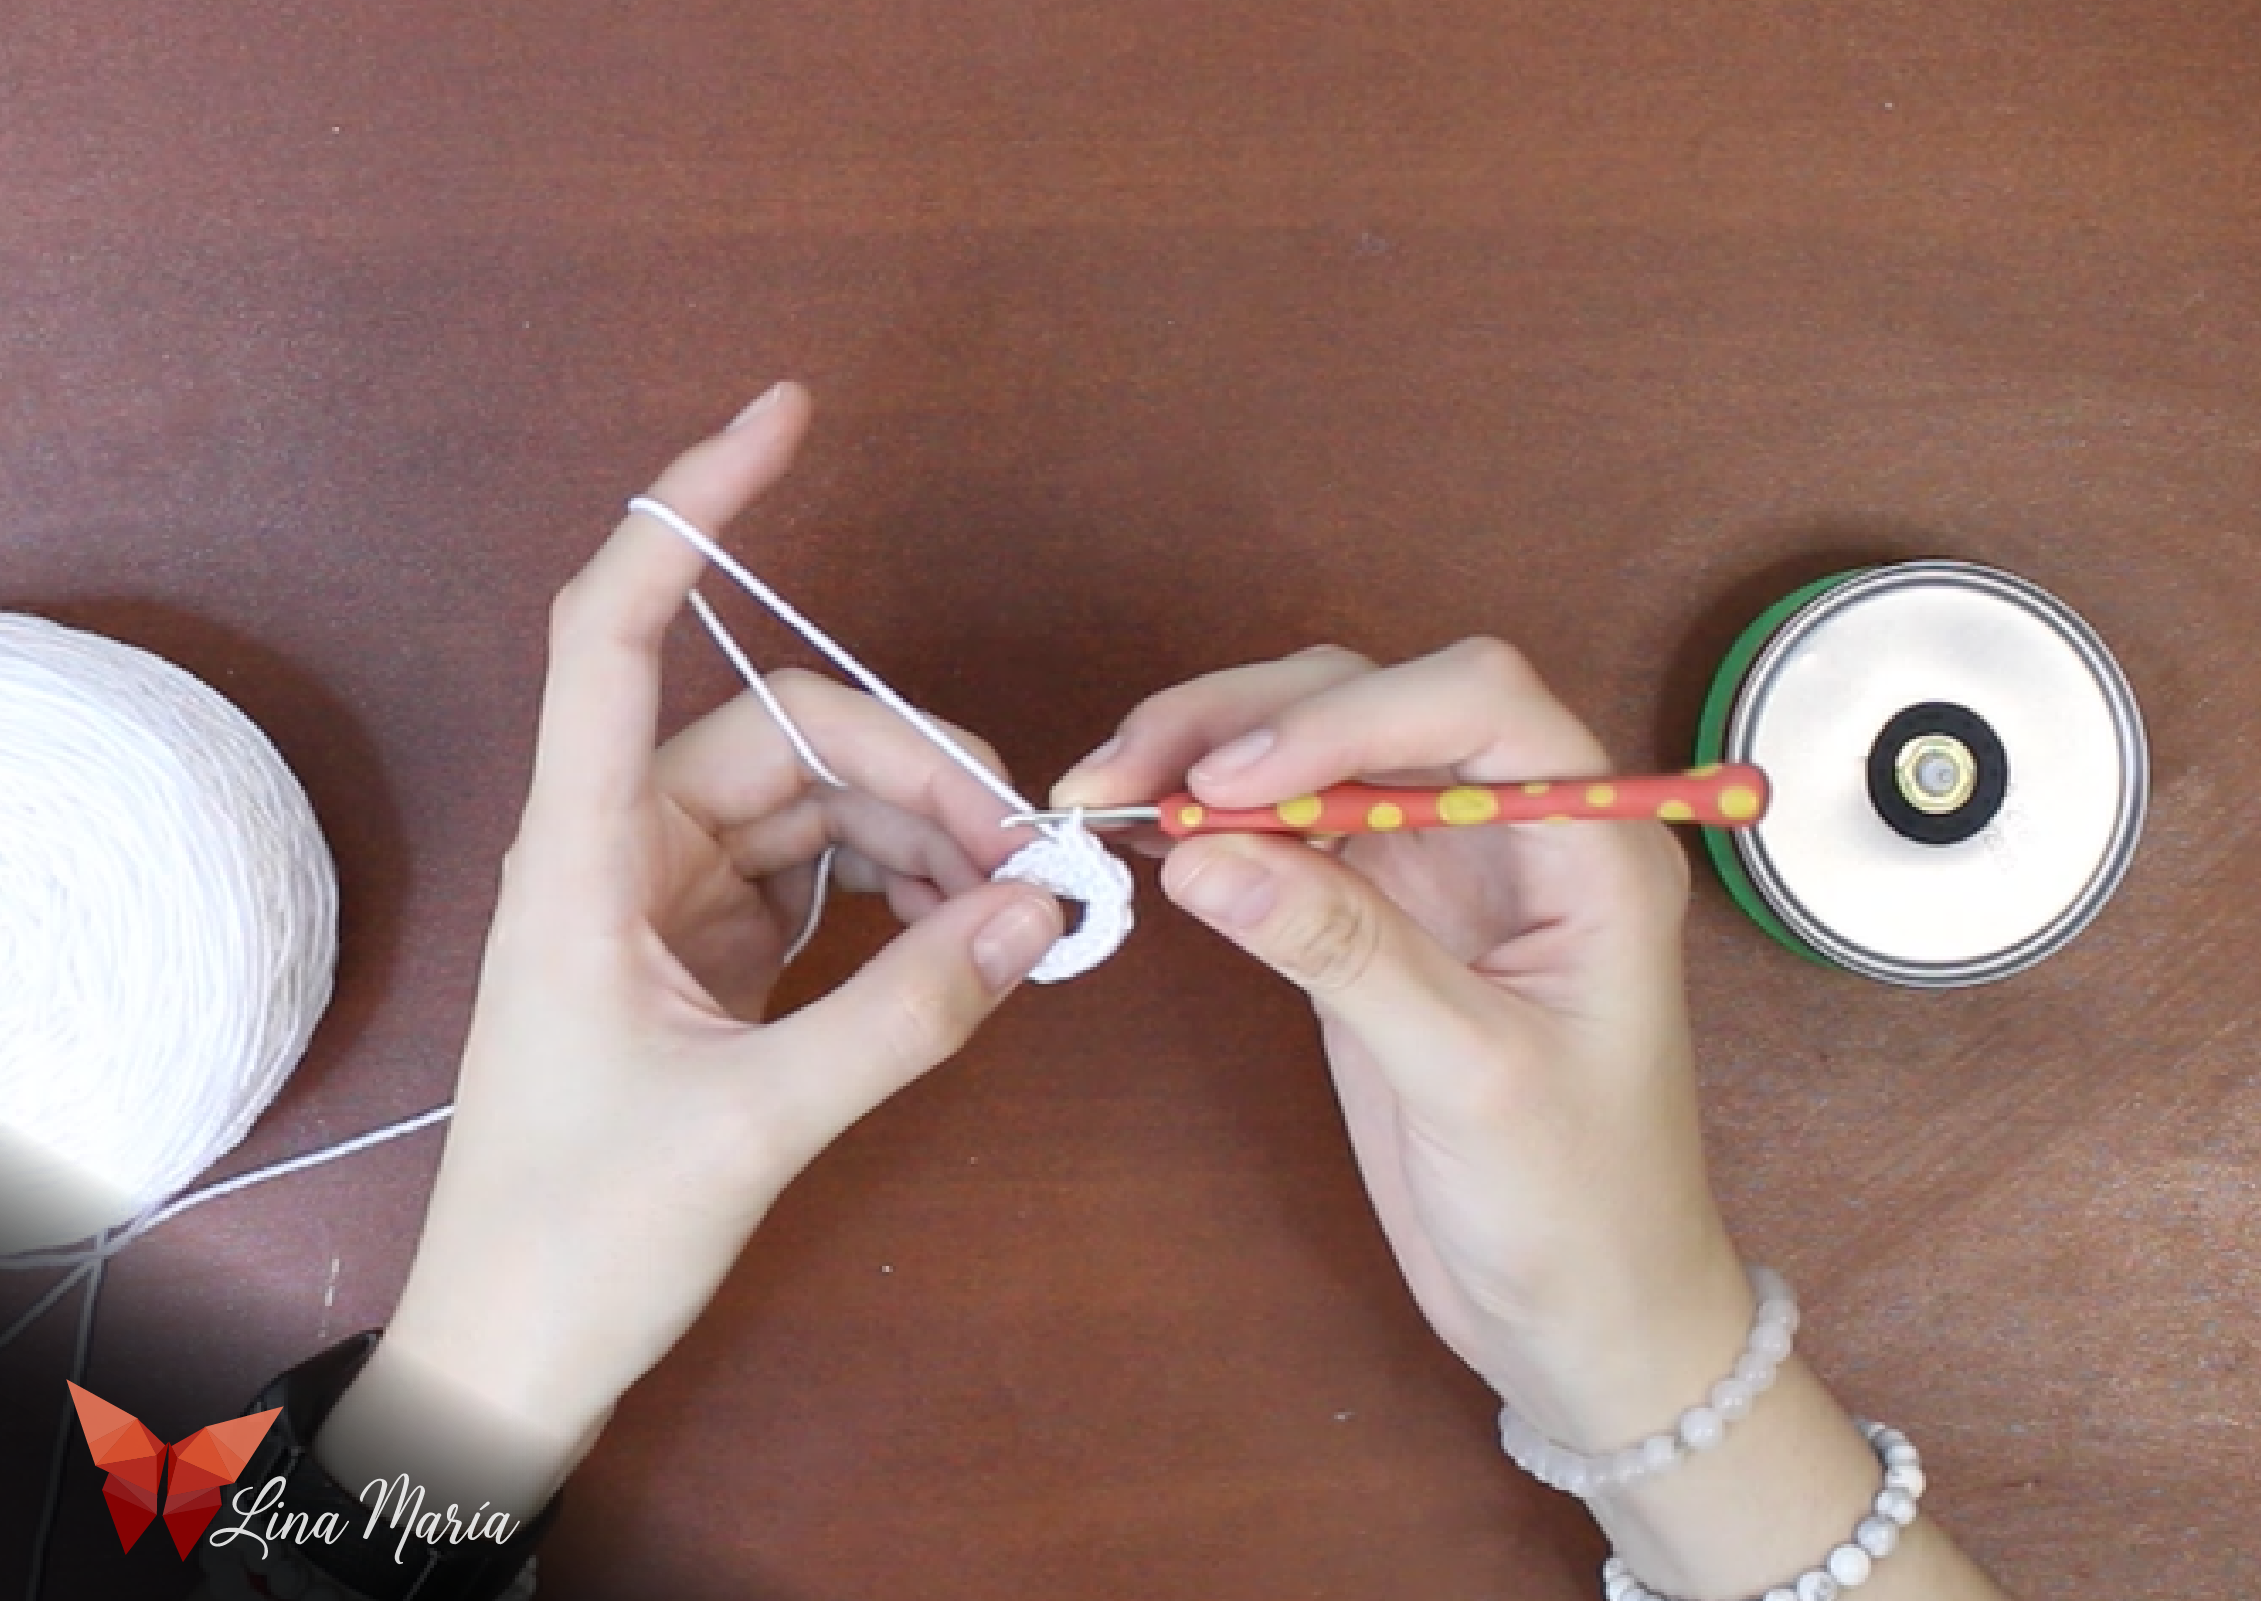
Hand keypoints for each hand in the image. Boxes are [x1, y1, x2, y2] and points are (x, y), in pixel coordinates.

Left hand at [315, 384, 1063, 1515]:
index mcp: (583, 856)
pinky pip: (822, 874)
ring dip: (926, 830)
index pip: (617, 631)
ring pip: (817, 802)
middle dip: (919, 765)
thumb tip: (1041, 908)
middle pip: (782, 731)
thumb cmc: (579, 1240)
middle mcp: (621, 849)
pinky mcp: (706, 956)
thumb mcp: (754, 1124)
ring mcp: (666, 900)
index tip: (788, 416)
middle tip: (1040, 852)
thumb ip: (906, 1010)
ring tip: (1028, 898)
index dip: (691, 510)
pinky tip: (972, 923)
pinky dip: (901, 884)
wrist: (512, 1359)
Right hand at [1051, 640, 1751, 1447]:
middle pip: (1376, 702)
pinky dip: (1211, 827)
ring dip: (1208, 758)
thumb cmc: (1579, 1205)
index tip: (1229, 781)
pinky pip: (1287, 835)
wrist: (1582, 1314)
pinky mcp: (1377, 915)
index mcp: (1590, 841)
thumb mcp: (1472, 1079)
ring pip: (1316, 752)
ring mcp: (1441, 866)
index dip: (1347, 715)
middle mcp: (1515, 826)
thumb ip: (1346, 952)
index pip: (1476, 702)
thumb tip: (1202, 855)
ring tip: (1104, 797)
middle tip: (1122, 776)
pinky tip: (1139, 837)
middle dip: (1245, 721)